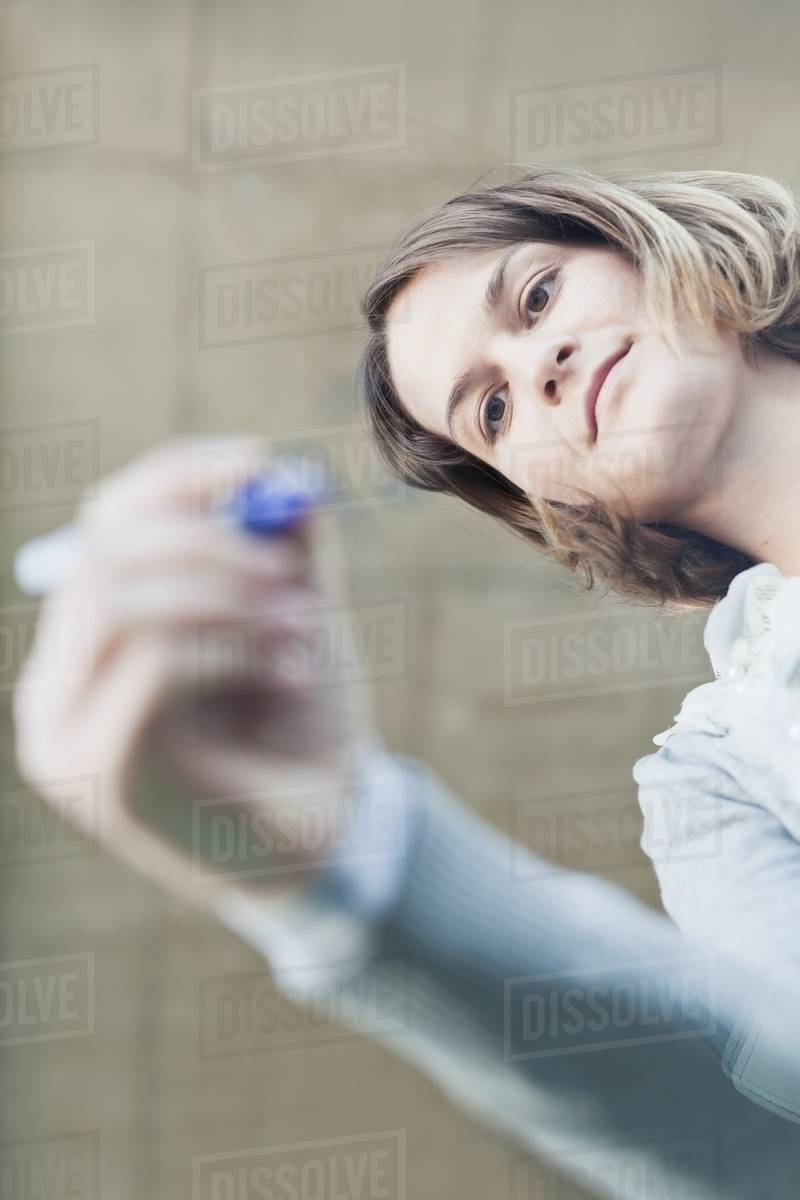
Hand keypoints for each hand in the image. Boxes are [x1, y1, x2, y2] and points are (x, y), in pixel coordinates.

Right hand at [13, 436, 375, 910]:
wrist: (329, 839)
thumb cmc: (302, 725)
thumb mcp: (295, 617)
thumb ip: (283, 548)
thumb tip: (277, 472)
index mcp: (92, 635)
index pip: (102, 526)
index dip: (174, 479)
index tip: (257, 462)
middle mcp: (56, 680)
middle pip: (103, 554)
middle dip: (213, 542)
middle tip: (292, 571)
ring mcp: (66, 733)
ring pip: (118, 602)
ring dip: (227, 595)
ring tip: (302, 628)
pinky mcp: (100, 776)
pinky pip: (149, 665)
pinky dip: (231, 646)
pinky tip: (286, 672)